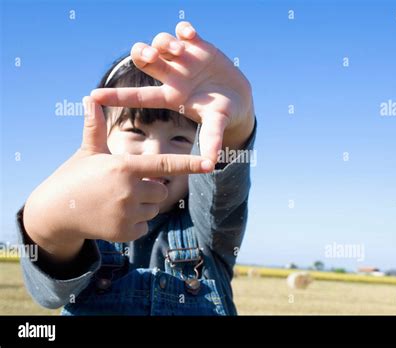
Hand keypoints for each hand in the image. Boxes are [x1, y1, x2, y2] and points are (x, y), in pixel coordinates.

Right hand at [23, 97, 211, 260]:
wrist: (56, 212)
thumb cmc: (75, 176)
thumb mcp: (88, 152)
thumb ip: (95, 127)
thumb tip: (89, 98)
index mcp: (125, 167)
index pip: (164, 164)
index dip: (189, 163)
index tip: (210, 163)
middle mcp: (129, 190)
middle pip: (160, 190)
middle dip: (148, 188)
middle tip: (123, 188)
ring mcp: (127, 214)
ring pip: (153, 209)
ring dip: (141, 206)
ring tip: (116, 202)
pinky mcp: (125, 233)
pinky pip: (144, 227)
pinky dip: (134, 223)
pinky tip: (114, 216)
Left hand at [91, 21, 254, 162]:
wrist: (238, 96)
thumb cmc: (222, 113)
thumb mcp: (216, 125)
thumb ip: (212, 139)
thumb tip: (211, 163)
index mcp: (170, 96)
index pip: (139, 96)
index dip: (117, 96)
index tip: (94, 96)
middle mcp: (172, 76)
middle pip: (145, 60)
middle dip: (142, 54)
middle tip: (151, 56)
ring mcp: (184, 59)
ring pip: (161, 42)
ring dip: (166, 43)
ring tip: (180, 51)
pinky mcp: (199, 46)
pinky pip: (184, 31)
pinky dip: (184, 29)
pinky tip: (189, 34)